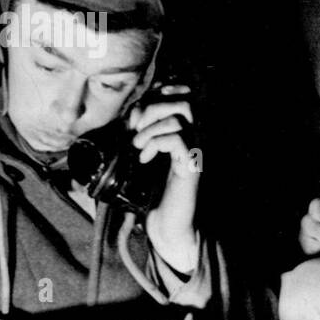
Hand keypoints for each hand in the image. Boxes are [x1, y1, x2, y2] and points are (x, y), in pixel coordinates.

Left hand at [134, 87, 199, 272]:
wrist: (166, 226)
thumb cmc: (152, 195)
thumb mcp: (138, 161)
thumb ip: (133, 139)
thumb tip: (123, 118)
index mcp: (184, 132)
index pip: (182, 94)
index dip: (159, 94)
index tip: (137, 114)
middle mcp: (195, 138)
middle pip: (184, 100)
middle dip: (153, 109)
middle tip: (137, 131)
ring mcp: (196, 151)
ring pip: (180, 116)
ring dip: (151, 128)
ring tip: (139, 145)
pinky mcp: (192, 166)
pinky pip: (178, 139)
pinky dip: (155, 144)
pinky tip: (146, 158)